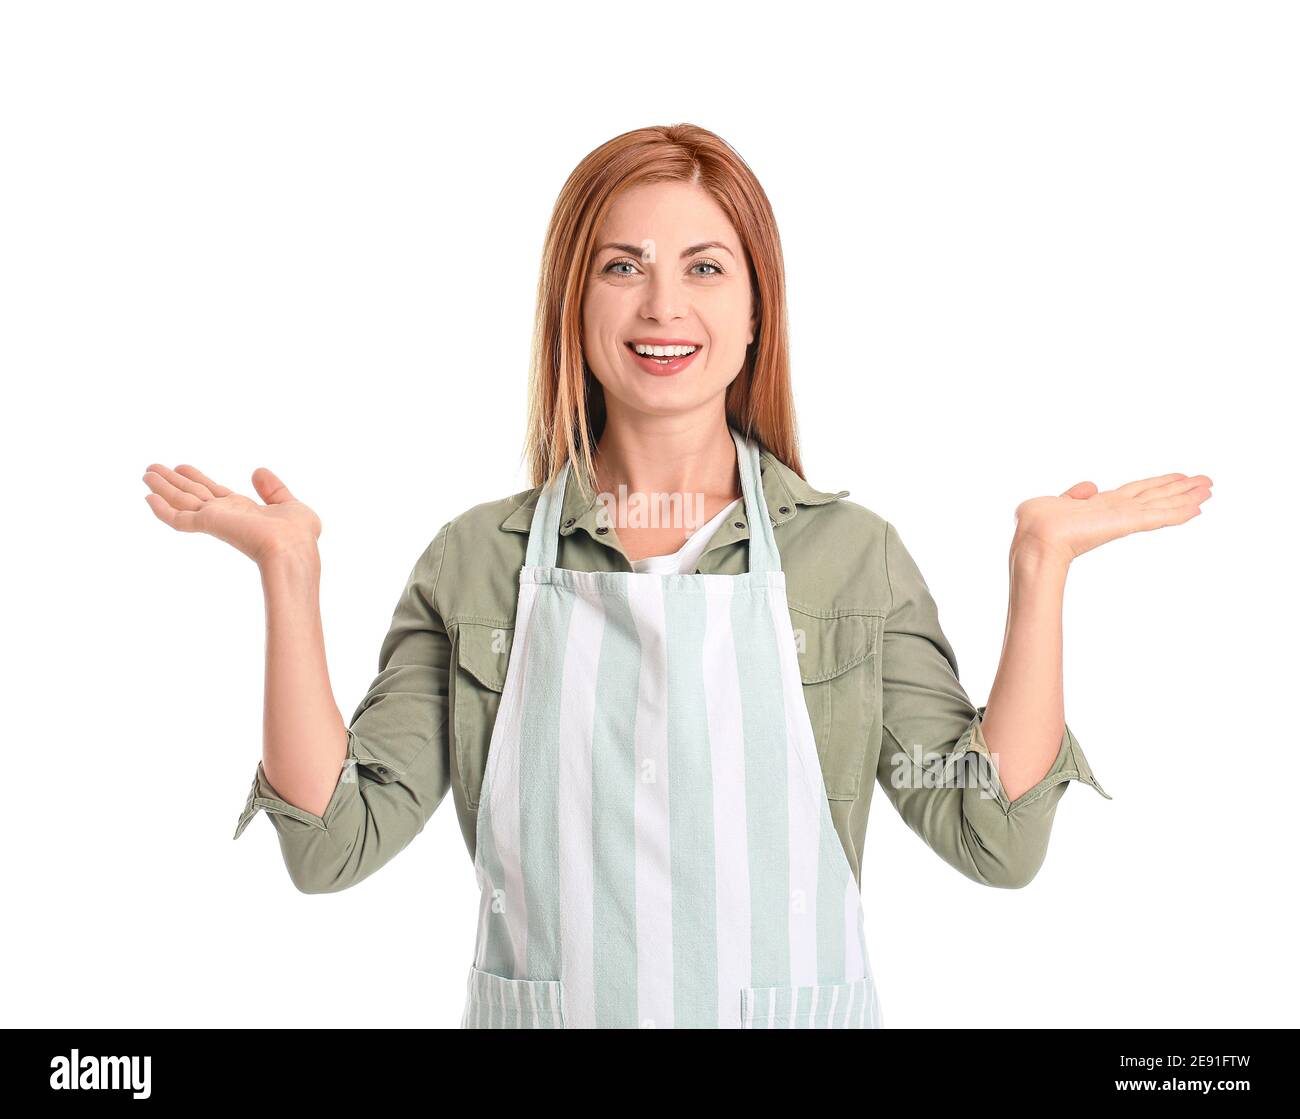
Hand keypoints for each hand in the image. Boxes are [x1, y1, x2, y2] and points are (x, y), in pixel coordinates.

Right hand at [142, 463, 321, 567]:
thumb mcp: (290, 504)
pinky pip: (178, 518)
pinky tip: (148, 497)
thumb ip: (273, 489)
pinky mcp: (208, 524)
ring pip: (181, 501)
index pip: (214, 492)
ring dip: (163, 487)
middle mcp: (226, 515)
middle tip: (152, 468)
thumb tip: (257, 471)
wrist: (292, 549)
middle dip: (173, 481)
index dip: (197, 479)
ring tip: (146, 473)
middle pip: (192, 494)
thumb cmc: (298, 535)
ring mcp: (215, 520)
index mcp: (244, 511)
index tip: (182, 467)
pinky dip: (161, 509)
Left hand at [1012, 472, 1212, 565]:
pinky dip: (1178, 512)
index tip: (1178, 478)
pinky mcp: (1126, 522)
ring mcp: (1123, 517)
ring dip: (1187, 497)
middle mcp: (1117, 511)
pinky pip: (1158, 516)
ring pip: (1162, 504)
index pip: (1137, 492)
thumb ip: (1075, 494)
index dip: (1158, 485)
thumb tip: (1091, 485)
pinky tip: (1198, 508)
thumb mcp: (1054, 502)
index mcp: (1101, 506)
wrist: (1036, 538)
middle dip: (1181, 489)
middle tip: (1207, 482)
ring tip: (1210, 489)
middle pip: (1156, 496)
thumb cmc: (1036, 524)